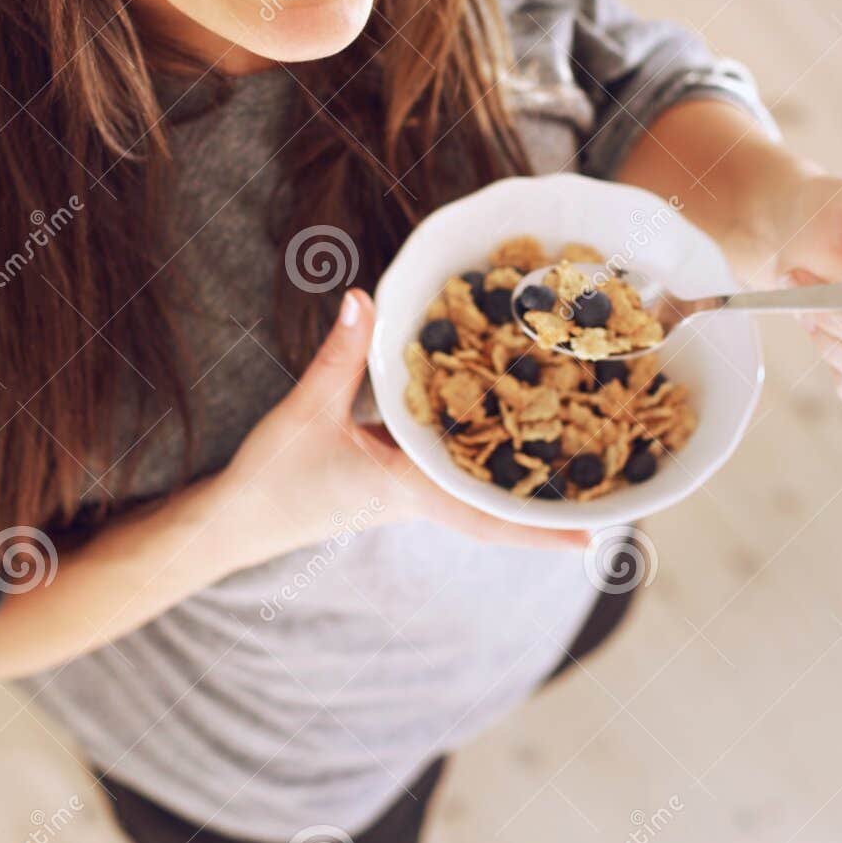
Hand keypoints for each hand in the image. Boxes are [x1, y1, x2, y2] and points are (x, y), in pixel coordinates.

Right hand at [227, 289, 589, 551]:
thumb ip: (341, 355)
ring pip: (474, 494)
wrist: (234, 522)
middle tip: (607, 499)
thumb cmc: (271, 477)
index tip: (595, 541)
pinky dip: (479, 465)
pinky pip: (449, 476)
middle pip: (494, 510)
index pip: (484, 514)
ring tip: (575, 469)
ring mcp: (405, 495)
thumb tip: (366, 301)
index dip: (539, 526)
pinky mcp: (391, 484)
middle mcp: (415, 497)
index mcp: (404, 488)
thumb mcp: (306, 409)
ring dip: (519, 487)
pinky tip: (500, 446)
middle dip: (547, 509)